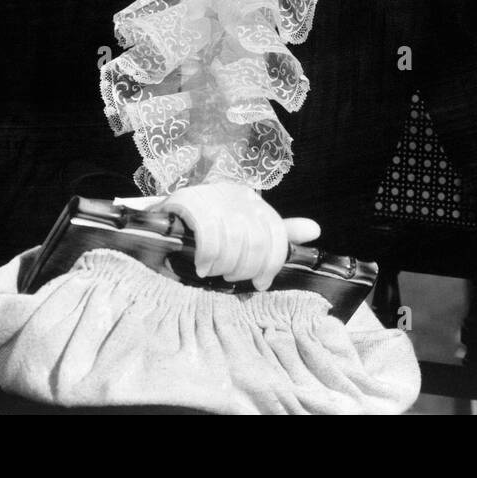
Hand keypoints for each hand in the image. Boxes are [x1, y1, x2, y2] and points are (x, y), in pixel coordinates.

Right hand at [158, 182, 319, 291]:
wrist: (161, 219)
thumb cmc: (205, 232)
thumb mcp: (242, 234)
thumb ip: (277, 235)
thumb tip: (315, 230)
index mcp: (253, 201)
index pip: (276, 233)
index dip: (272, 263)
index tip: (261, 283)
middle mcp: (236, 194)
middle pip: (256, 242)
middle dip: (245, 269)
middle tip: (230, 278)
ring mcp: (211, 195)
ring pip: (234, 242)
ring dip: (224, 267)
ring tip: (214, 273)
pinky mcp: (188, 201)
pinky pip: (209, 237)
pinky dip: (208, 258)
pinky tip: (202, 267)